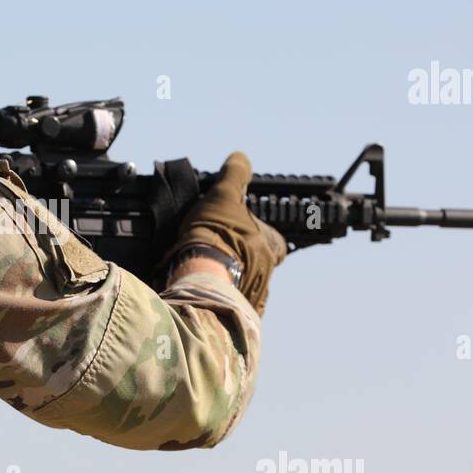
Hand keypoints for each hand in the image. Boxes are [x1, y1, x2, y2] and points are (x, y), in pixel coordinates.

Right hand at [166, 152, 286, 314]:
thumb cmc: (215, 235)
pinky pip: (229, 307)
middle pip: (260, 265)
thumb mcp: (224, 195)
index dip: (262, 235)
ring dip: (232, 280)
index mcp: (269, 246)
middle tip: (222, 253)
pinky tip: (205, 293)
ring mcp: (251, 297)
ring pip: (245, 287)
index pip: (276, 241)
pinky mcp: (232, 315)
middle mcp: (266, 274)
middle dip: (245, 260)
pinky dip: (220, 300)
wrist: (197, 276)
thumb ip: (235, 176)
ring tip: (207, 273)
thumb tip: (241, 157)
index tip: (246, 233)